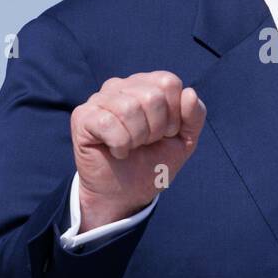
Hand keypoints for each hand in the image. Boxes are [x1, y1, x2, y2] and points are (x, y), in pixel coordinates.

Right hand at [69, 71, 206, 230]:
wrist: (126, 195)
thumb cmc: (153, 163)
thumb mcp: (184, 140)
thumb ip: (194, 116)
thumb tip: (189, 93)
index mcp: (146, 85)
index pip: (169, 82)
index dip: (174, 115)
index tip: (165, 133)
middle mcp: (121, 86)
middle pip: (152, 96)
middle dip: (156, 130)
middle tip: (146, 143)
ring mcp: (99, 99)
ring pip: (129, 108)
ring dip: (137, 138)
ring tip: (132, 147)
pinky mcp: (82, 116)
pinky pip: (108, 123)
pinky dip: (120, 145)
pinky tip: (116, 151)